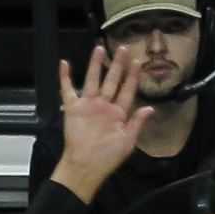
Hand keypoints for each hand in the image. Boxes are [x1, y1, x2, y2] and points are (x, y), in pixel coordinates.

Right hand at [50, 45, 155, 203]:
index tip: (138, 63)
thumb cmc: (109, 156)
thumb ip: (137, 122)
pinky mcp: (73, 108)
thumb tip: (150, 108)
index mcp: (119, 113)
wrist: (87, 165)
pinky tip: (65, 64)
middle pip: (112, 81)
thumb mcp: (129, 140)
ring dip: (95, 65)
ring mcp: (89, 106)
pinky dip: (65, 77)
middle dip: (118, 65)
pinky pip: (67, 90)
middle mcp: (104, 106)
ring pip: (93, 80)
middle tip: (123, 48)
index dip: (133, 77)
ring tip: (99, 49)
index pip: (128, 91)